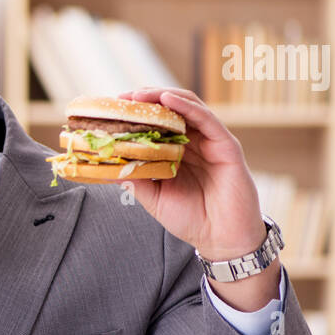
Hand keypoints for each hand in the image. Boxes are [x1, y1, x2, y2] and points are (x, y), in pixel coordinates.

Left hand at [116, 87, 278, 310]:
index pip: (158, 123)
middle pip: (171, 110)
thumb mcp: (154, 198)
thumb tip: (107, 167)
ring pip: (188, 107)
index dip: (138, 114)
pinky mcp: (227, 146)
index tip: (114, 109)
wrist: (222, 239)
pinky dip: (186, 106)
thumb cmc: (192, 218)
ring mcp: (211, 142)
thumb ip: (135, 179)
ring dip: (163, 96)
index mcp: (179, 152)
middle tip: (123, 98)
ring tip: (140, 95)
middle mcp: (195, 142)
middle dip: (147, 99)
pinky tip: (168, 100)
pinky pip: (206, 119)